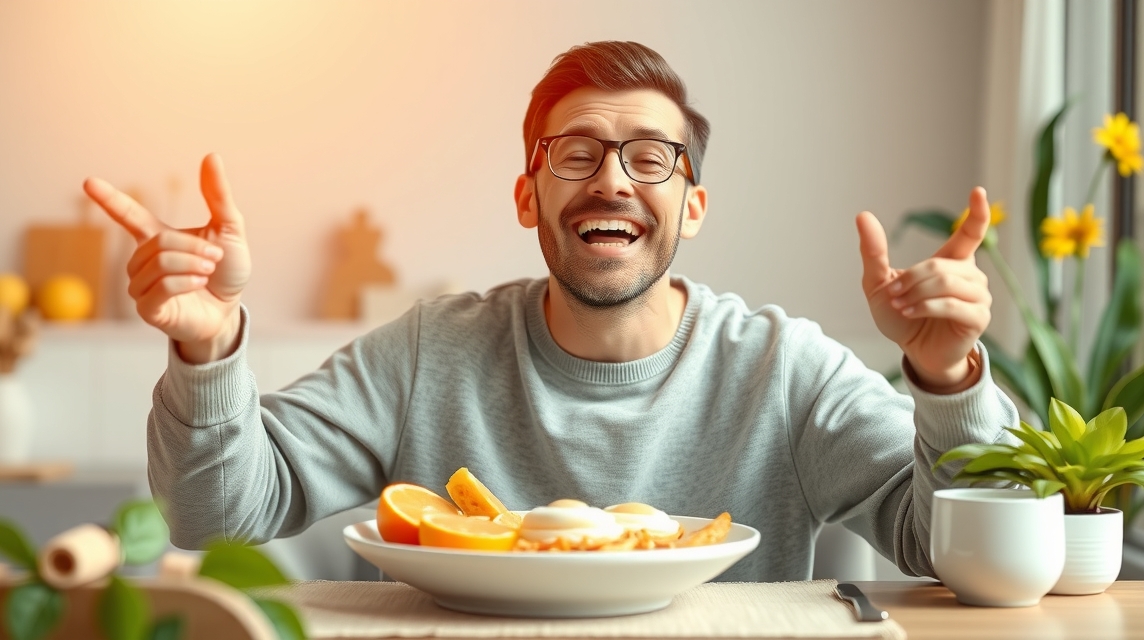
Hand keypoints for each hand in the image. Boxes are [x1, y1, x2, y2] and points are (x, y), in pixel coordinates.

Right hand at [84, 153, 251, 362]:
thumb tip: (211, 156)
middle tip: (215, 257)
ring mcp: (142, 286)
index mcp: (157, 237)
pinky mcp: (148, 310)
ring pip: (159, 263)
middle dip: (193, 247)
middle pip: (158, 242)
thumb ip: (218, 196)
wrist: (230, 311)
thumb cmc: (227, 272)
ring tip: (208, 271)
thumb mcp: (229, 229)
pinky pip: (161, 287)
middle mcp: (143, 261)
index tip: (88, 182)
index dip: (109, 199)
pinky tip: (198, 283)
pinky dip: (185, 282)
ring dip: (192, 264)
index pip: (128, 215)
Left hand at [857, 187, 991, 389]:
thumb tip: (863, 215)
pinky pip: (953, 305)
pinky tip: (910, 312)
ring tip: (901, 305)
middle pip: (940, 265)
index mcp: (951, 262)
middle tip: (893, 294)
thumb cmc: (901, 317)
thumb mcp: (879, 284)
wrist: (913, 352)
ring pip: (946, 282)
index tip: (978, 191)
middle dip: (910, 280)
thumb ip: (874, 252)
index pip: (971, 233)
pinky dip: (926, 307)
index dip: (976, 213)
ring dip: (916, 294)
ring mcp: (979, 298)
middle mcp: (971, 276)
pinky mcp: (978, 319)